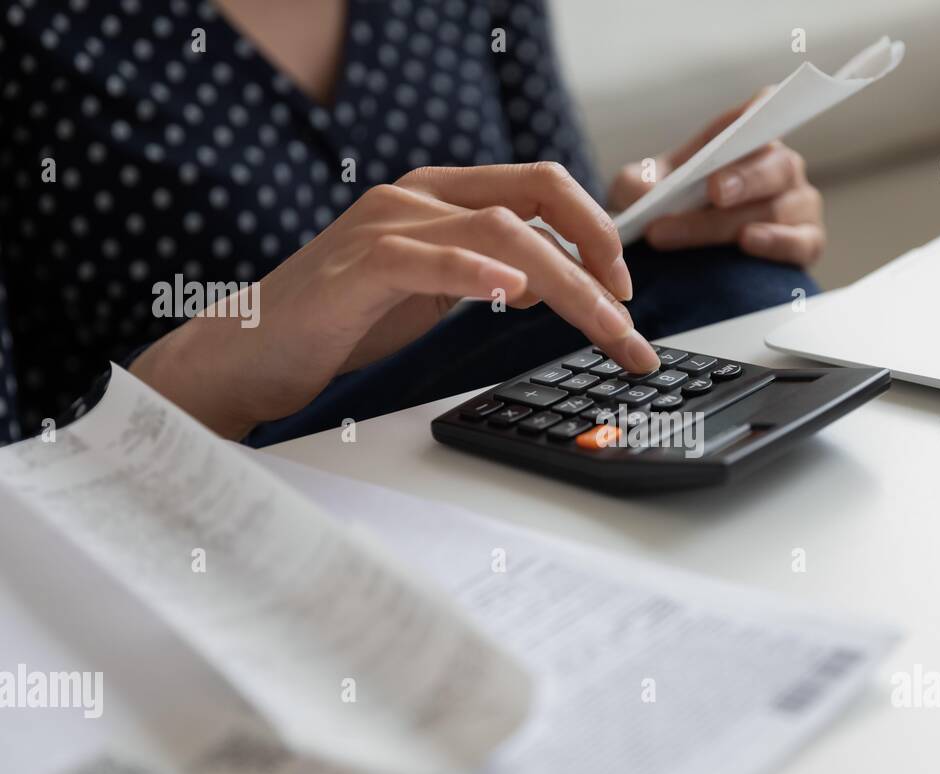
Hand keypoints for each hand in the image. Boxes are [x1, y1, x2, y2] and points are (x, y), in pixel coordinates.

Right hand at [133, 163, 658, 438]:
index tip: (626, 291)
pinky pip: (426, 260)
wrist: (248, 353)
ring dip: (566, 282)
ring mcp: (386, 225)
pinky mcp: (356, 267)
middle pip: (535, 199)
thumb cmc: (340, 325)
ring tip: (603, 325)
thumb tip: (547, 285)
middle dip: (599, 254)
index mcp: (441, 199)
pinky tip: (512, 295)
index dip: (597, 231)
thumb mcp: (431, 294)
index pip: (541, 192)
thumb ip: (483, 275)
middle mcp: (419, 198)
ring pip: (500, 232)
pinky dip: (475, 274)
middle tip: (630, 318)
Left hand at [608, 96, 824, 266]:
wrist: (673, 255)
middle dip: (744, 177)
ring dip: (728, 222)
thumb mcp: (636, 191)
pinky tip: (748, 241)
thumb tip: (648, 192)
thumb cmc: (662, 210)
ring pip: (777, 208)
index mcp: (744, 140)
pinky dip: (777, 242)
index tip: (761, 104)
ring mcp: (797, 204)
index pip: (762, 112)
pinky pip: (802, 242)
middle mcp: (779, 166)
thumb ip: (636, 184)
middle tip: (714, 191)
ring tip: (692, 234)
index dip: (764, 109)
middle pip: (774, 165)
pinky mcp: (806, 243)